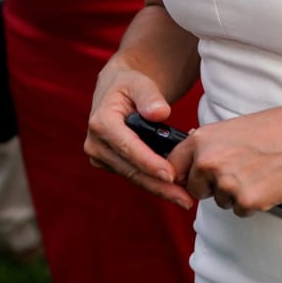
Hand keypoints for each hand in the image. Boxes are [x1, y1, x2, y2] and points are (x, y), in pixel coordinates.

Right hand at [84, 63, 194, 210]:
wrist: (117, 89)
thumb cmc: (130, 84)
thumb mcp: (140, 83)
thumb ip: (150, 96)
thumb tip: (160, 114)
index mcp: (101, 122)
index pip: (128, 148)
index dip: (149, 163)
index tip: (170, 175)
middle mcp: (96, 143)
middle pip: (132, 170)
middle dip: (159, 185)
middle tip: (185, 199)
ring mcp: (101, 156)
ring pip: (133, 177)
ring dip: (159, 188)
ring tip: (185, 198)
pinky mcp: (109, 163)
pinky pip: (134, 174)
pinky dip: (154, 181)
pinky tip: (176, 188)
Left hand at [176, 102, 281, 217]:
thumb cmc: (273, 129)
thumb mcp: (231, 128)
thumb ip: (208, 146)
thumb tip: (191, 162)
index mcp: (201, 140)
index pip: (173, 166)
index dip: (183, 176)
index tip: (189, 180)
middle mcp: (208, 162)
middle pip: (197, 190)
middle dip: (213, 186)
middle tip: (239, 171)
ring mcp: (226, 183)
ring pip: (221, 201)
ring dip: (236, 193)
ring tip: (257, 171)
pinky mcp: (246, 201)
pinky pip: (241, 211)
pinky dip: (253, 202)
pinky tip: (265, 182)